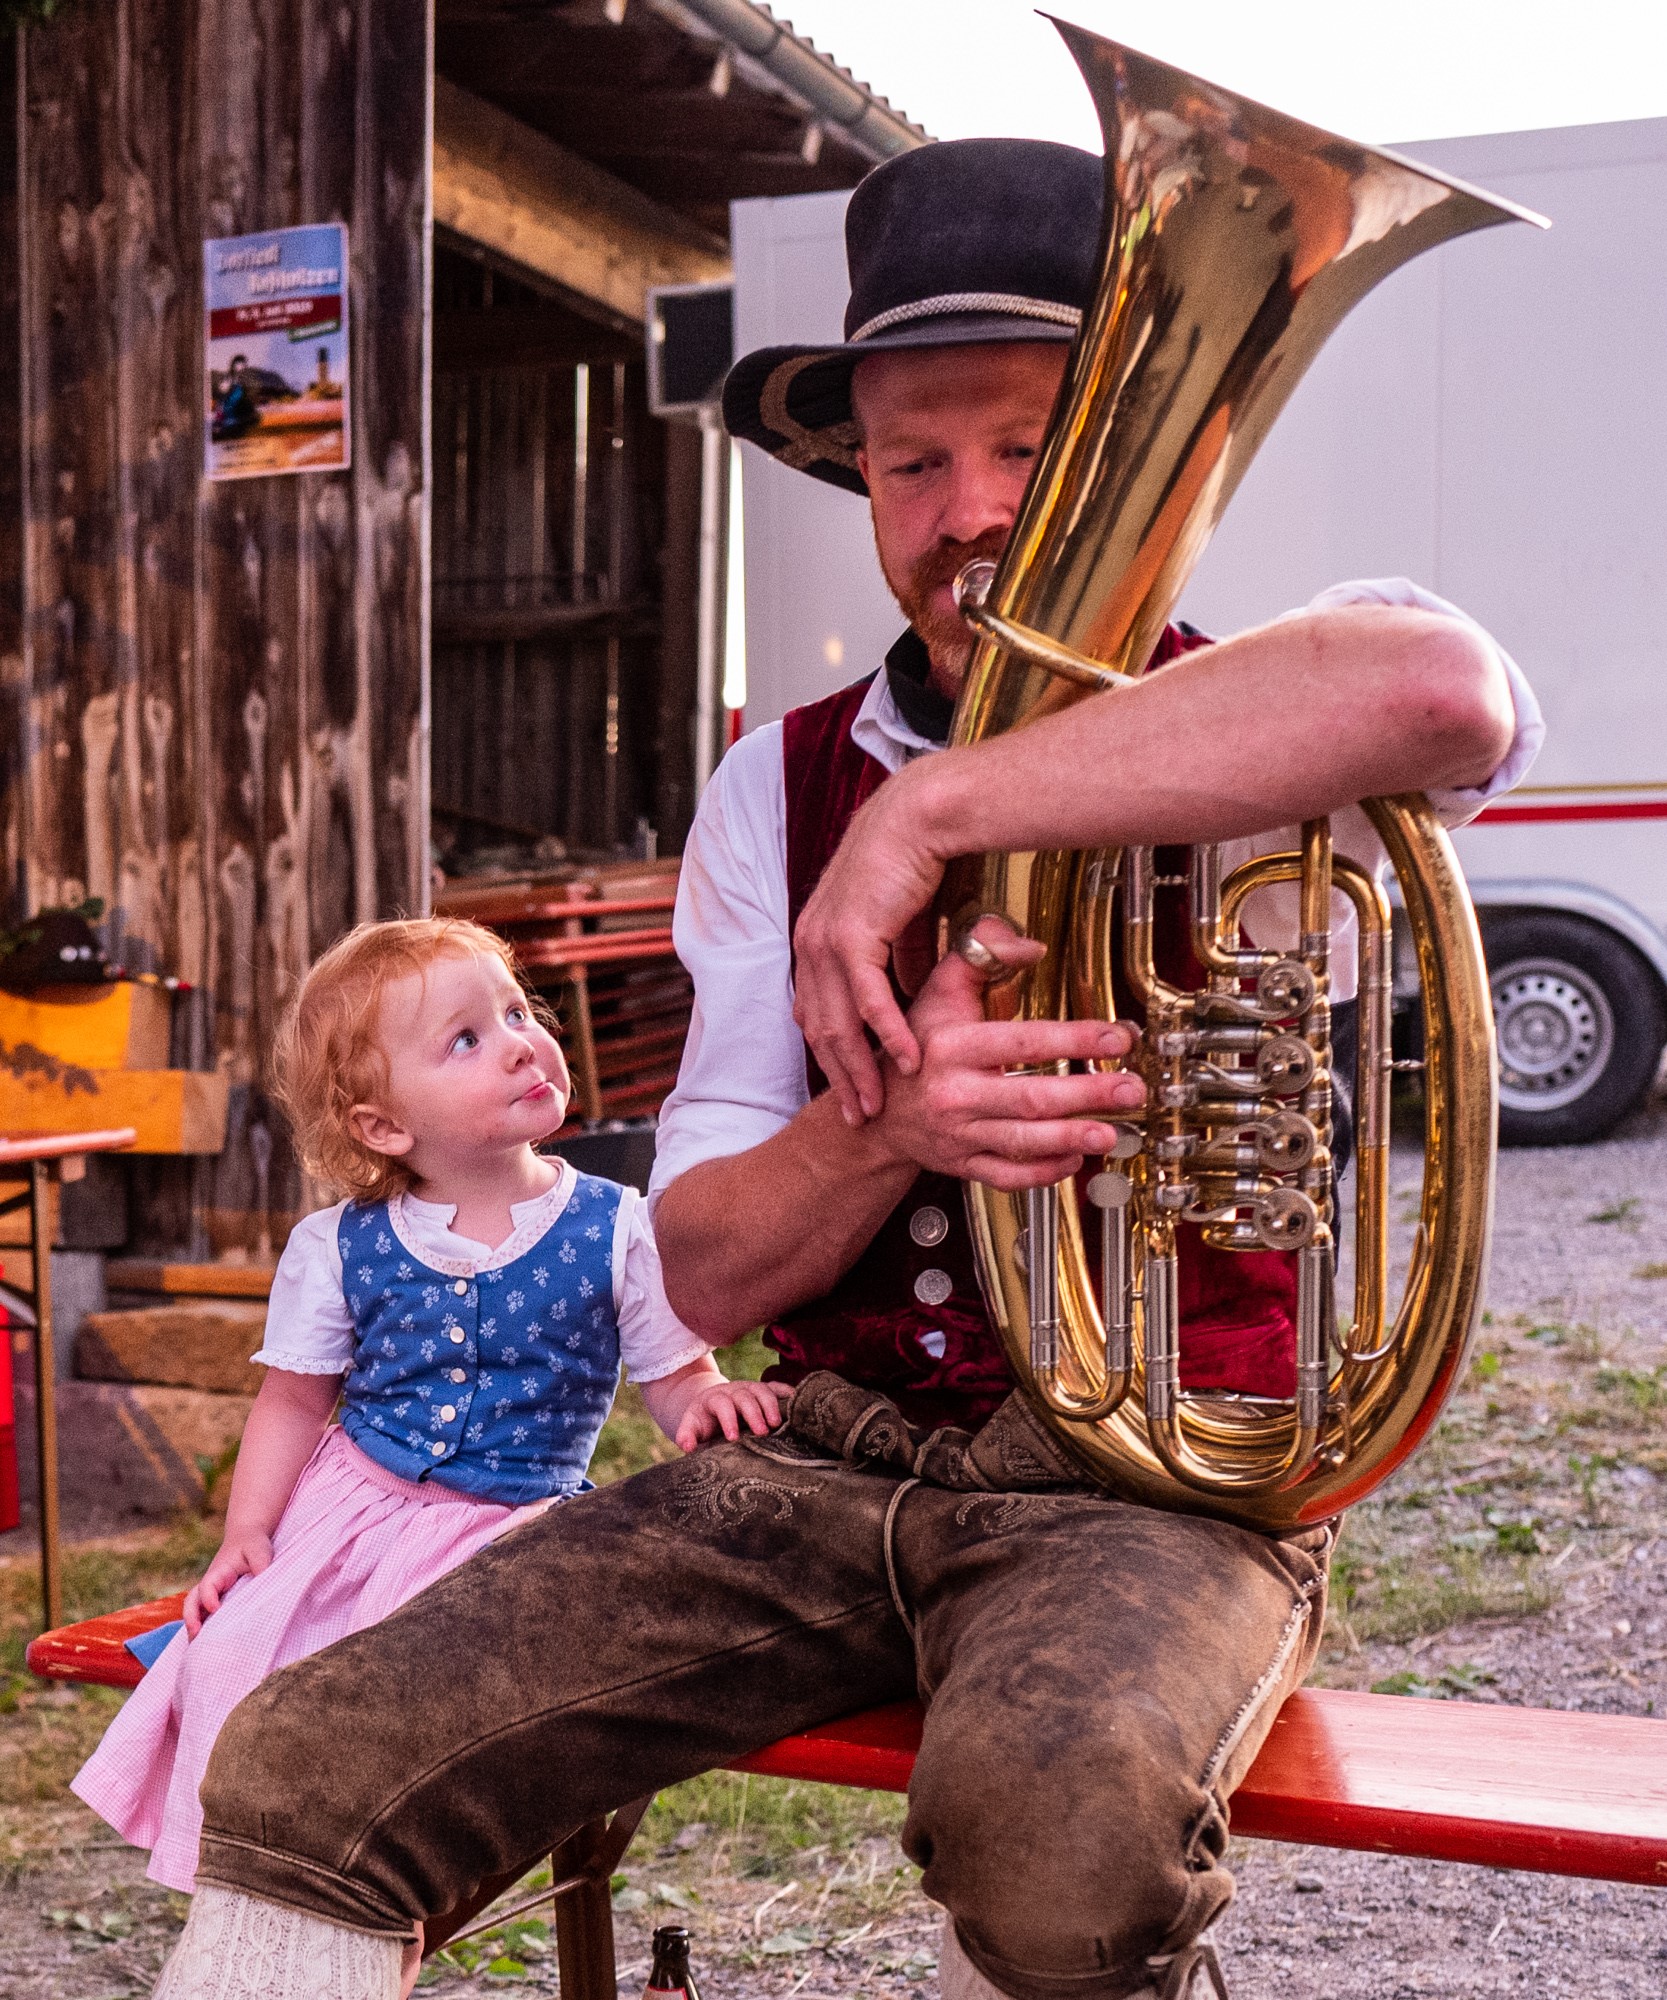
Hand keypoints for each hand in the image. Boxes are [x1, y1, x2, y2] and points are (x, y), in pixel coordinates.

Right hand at [183, 1530, 273, 1637]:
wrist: (246, 1537)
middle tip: (195, 1633)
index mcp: (219, 1571)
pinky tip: (207, 1644)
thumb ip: (261, 1563)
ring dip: (194, 1626)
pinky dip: (202, 1627)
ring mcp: (211, 1593)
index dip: (208, 1597)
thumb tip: (264, 1580)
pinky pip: (204, 1614)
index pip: (208, 1586)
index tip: (215, 1608)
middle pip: (192, 1601)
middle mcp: (210, 1584)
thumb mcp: (259, 1549)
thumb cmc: (252, 1544)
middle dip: (191, 1617)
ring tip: (197, 1646)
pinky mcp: (216, 1599)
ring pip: (195, 1610)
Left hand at [673, 1377, 788, 1452]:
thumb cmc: (703, 1424)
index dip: (728, 1419)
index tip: (733, 1437)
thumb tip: (688, 1447)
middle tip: (762, 1431)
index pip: (722, 1404)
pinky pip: (777, 1388)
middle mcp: (733, 1391)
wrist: (712, 1406)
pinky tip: (797, 1400)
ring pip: (763, 1391)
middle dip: (754, 1413)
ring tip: (778, 1424)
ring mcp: (750, 1389)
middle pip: (745, 1396)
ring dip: (772, 1405)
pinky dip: (787, 1392)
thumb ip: (686, 1436)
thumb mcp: (691, 1428)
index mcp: (714, 1399)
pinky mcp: (764, 1391)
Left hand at [792, 762, 949, 1120]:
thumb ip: (903, 964)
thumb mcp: (905, 928)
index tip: (854, 1090)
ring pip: (838, 1023)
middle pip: (819, 1030)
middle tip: (861, 1117)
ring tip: (880, 1103)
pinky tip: (907, 1060)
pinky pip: (868, 1000)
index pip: (815, 1013)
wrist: (922, 819)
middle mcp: (811, 944)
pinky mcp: (852, 935)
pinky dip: (888, 1034)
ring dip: (861, 1069)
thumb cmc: (917, 864)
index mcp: (816, 941)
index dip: (833, 1057)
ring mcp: (825, 941)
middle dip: (841, 1078)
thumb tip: (914, 997)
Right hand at [866, 934, 1145, 1190]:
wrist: (878, 1110)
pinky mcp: (963, 1164)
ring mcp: (960, 1133)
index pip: (1022, 1042)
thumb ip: (978, 958)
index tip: (1115, 1038)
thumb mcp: (937, 993)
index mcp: (953, 1047)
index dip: (1073, 1040)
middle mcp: (956, 1092)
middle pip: (1030, 1097)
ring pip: (1022, 1141)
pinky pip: (1006, 1175)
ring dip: (1071, 1138)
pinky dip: (1041, 1172)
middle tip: (1130, 1089)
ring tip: (1111, 1132)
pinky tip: (1073, 1161)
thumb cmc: (916, 1047)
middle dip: (1087, 1094)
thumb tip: (1024, 943)